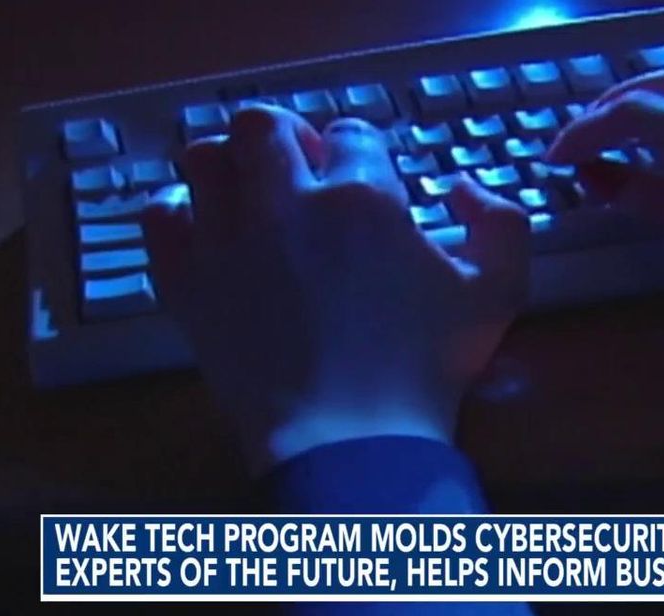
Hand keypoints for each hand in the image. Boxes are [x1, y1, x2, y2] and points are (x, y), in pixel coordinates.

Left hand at [142, 106, 529, 471]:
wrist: (350, 442)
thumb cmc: (427, 369)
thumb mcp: (499, 293)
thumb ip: (502, 223)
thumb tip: (461, 190)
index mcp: (363, 197)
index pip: (352, 133)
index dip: (360, 154)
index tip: (364, 186)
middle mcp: (287, 203)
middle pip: (264, 125)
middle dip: (285, 139)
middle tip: (302, 175)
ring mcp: (227, 240)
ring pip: (205, 157)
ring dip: (230, 167)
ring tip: (251, 199)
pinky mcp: (187, 281)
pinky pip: (161, 215)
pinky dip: (181, 213)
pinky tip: (210, 235)